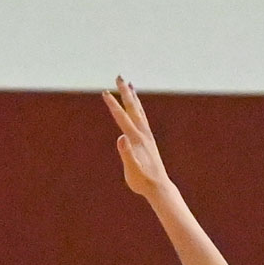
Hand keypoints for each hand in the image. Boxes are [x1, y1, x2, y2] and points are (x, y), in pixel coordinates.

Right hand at [101, 76, 170, 198]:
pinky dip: (138, 108)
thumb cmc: (142, 181)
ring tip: (128, 85)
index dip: (112, 104)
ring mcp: (147, 136)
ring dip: (132, 97)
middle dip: (124, 92)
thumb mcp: (132, 169)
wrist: (158, 187)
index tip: (105, 92)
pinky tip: (135, 107)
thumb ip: (126, 153)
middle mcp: (143, 133)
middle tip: (119, 77)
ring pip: (139, 111)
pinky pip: (142, 118)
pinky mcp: (148, 140)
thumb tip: (121, 138)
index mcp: (136, 138)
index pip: (122, 117)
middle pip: (132, 108)